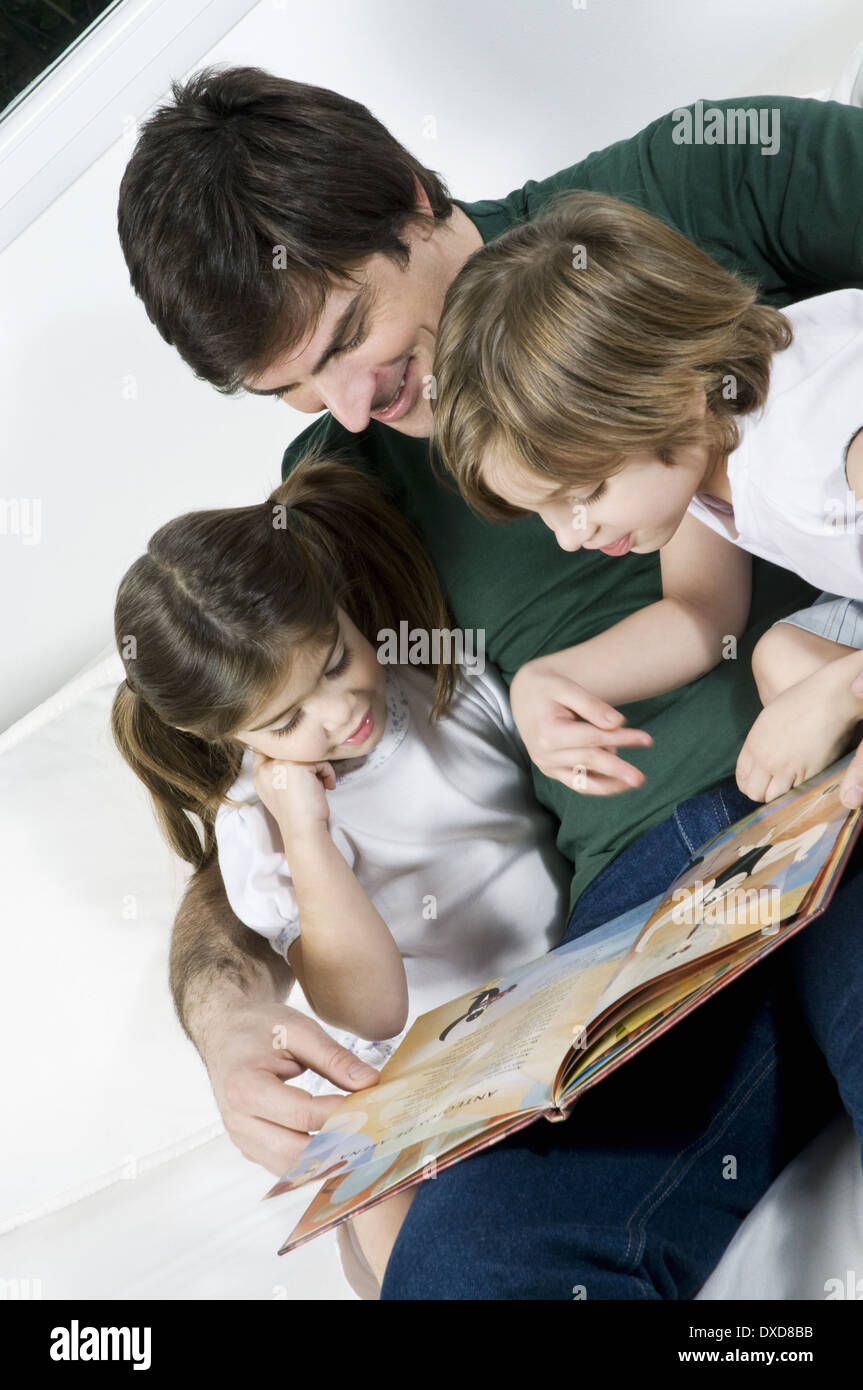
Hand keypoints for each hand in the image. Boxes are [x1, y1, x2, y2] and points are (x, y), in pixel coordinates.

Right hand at [203, 998, 379, 1176]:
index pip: (302, 1114)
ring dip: (328, 1161)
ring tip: (363, 1143)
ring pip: (291, 1168)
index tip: (373, 1106)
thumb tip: (370, 1083)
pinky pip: (284, 1167)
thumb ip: (335, 1058)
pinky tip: (341, 1148)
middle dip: (339, 1146)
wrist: (227, 1032)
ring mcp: (241, 1139)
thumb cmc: (261, 1027)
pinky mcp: (250, 1147)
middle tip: (375, 1133)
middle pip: (296, 1152)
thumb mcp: (299, 1029)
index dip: (341, 1114)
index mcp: (245, 1087)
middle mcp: (238, 1121)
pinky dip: (314, 1163)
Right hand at [252, 750, 334, 840]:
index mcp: (259, 774)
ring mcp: (281, 764)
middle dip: (306, 762)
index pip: (266, 748)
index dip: (285, 752)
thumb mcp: (281, 790)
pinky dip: (327, 773)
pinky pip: (320, 760)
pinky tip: (325, 787)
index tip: (298, 767)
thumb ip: (281, 771)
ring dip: (318, 768)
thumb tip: (299, 755)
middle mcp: (267, 767)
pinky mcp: (299, 765)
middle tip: (312, 779)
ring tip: (319, 784)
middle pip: (291, 748)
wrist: (303, 829)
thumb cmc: (298, 814)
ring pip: (307, 753)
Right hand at [509, 658, 652, 794]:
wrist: (524, 695)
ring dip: (609, 785)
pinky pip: (577, 784)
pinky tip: (618, 781)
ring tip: (632, 783)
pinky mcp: (551, 771)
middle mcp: (544, 754)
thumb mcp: (566, 687)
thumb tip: (618, 723)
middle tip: (641, 778)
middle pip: (589, 761)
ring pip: (582, 782)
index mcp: (547, 732)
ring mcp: (547, 765)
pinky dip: (597, 785)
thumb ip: (591, 705)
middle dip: (618, 769)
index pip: (592, 738)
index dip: (621, 739)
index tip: (646, 739)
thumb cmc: (546, 687)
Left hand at [736, 666, 861, 803]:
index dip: (748, 785)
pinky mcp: (809, 776)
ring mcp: (787, 770)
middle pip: (754, 793)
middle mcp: (766, 760)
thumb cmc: (801, 702)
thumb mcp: (769, 720)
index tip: (756, 785)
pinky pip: (797, 794)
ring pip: (774, 798)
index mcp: (754, 745)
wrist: (828, 699)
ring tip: (787, 791)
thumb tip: (761, 761)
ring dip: (779, 797)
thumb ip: (761, 742)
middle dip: (761, 794)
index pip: (742, 778)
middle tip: (771, 791)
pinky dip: (798, 794)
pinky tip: (802, 787)